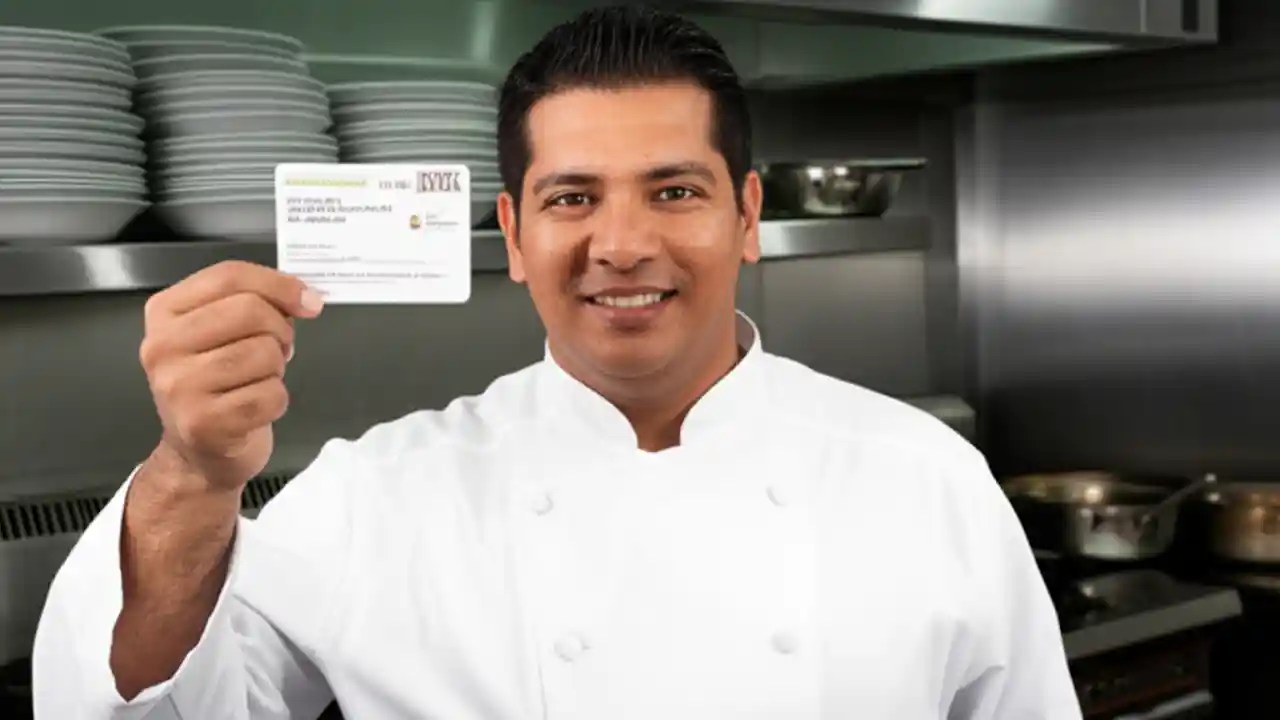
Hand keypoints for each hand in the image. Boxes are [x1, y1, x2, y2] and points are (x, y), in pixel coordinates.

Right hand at [138, 260, 323, 491]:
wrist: (197, 453)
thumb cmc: (216, 385)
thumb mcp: (221, 333)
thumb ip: (254, 303)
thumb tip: (306, 297)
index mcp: (164, 312)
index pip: (229, 276)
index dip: (279, 283)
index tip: (309, 300)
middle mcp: (162, 346)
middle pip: (250, 310)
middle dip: (279, 330)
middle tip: (276, 350)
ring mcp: (179, 387)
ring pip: (264, 353)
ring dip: (275, 369)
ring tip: (256, 380)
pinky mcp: (203, 424)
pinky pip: (270, 394)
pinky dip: (276, 400)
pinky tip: (255, 407)